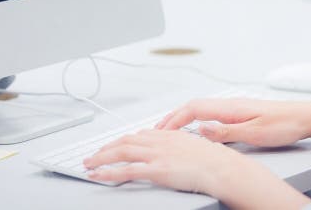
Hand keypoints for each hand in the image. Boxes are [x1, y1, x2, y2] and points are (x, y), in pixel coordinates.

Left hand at [83, 129, 310, 208]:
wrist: (222, 167)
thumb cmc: (212, 161)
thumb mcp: (192, 146)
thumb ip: (177, 146)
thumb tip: (171, 151)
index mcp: (167, 135)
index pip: (138, 135)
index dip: (121, 141)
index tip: (112, 147)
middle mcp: (159, 141)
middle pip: (125, 141)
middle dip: (106, 148)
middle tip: (92, 155)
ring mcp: (156, 154)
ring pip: (120, 152)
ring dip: (100, 158)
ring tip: (88, 165)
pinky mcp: (156, 169)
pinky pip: (126, 170)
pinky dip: (108, 172)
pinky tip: (98, 175)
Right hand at [156, 98, 310, 146]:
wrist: (307, 117)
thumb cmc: (285, 124)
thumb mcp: (254, 133)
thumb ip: (226, 132)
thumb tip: (200, 129)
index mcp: (231, 108)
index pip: (194, 109)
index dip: (174, 119)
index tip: (161, 130)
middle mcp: (231, 105)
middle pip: (194, 106)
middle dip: (173, 117)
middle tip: (157, 129)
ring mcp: (237, 108)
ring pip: (202, 109)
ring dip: (184, 117)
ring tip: (172, 129)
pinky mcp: (243, 114)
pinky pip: (212, 114)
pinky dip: (198, 120)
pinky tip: (199, 128)